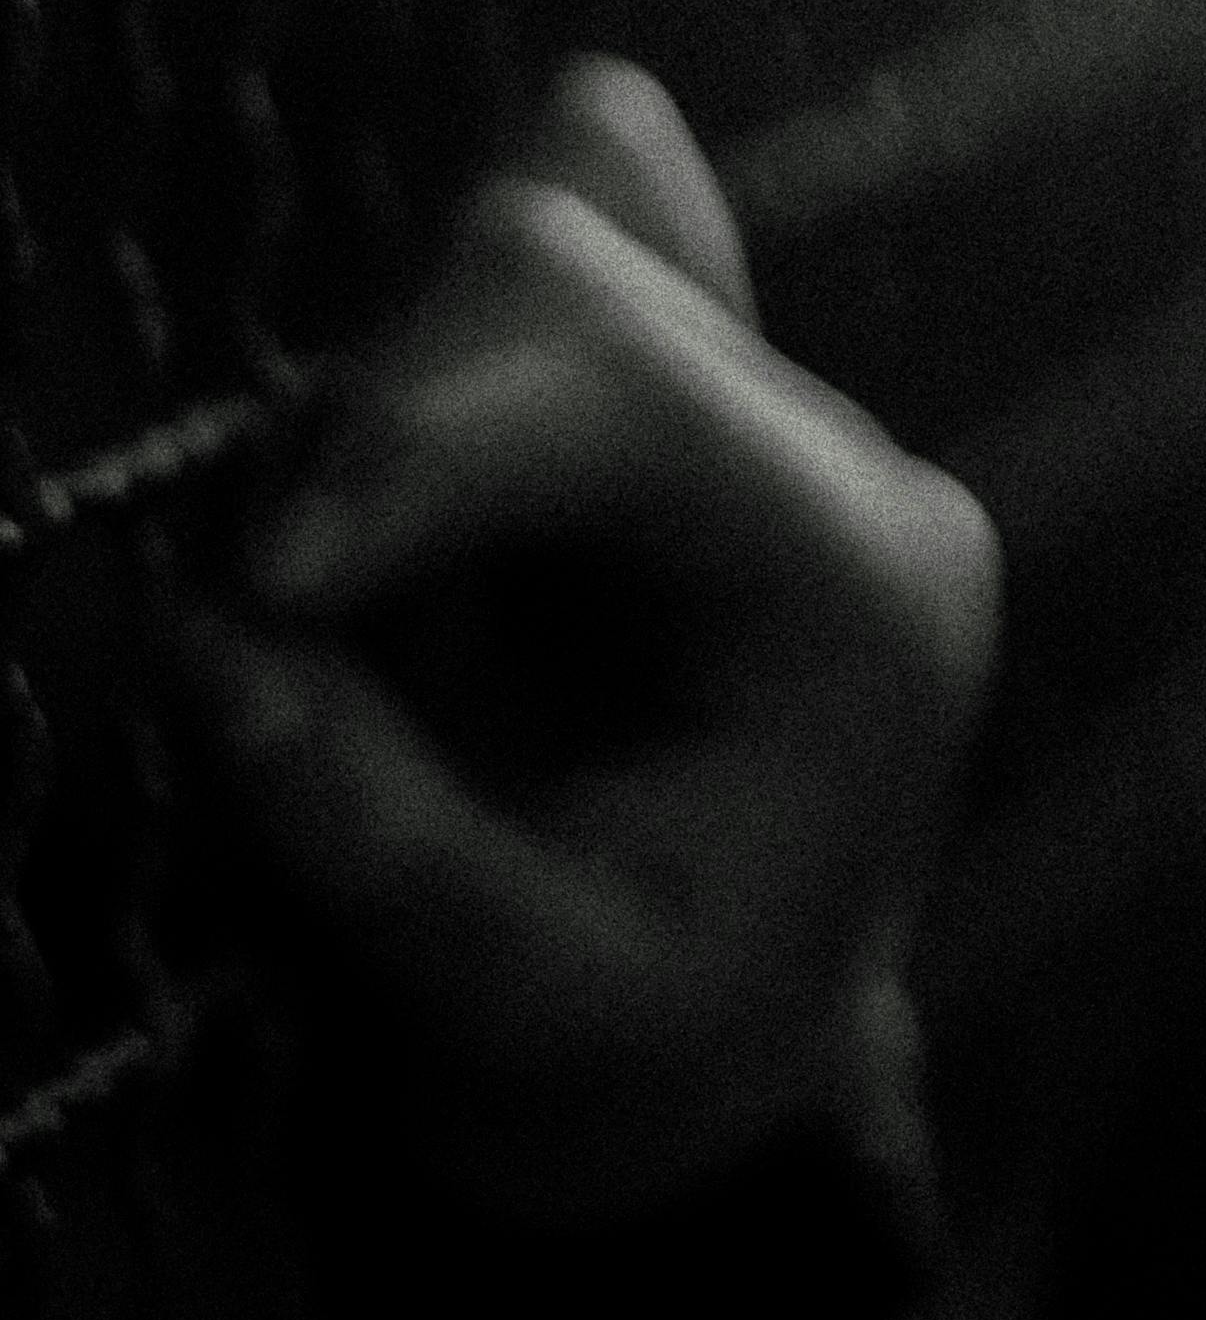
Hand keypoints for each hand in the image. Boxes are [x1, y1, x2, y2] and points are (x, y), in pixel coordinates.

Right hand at [182, 59, 999, 1225]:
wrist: (718, 1057)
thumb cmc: (643, 1048)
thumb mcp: (528, 1013)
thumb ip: (392, 850)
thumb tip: (230, 654)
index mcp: (862, 589)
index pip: (646, 406)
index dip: (431, 450)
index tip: (272, 585)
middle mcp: (835, 466)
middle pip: (581, 285)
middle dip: (393, 421)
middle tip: (291, 612)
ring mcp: (757, 424)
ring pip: (541, 263)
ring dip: (388, 406)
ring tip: (343, 598)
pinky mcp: (667, 421)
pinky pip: (579, 263)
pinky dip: (458, 313)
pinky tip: (406, 372)